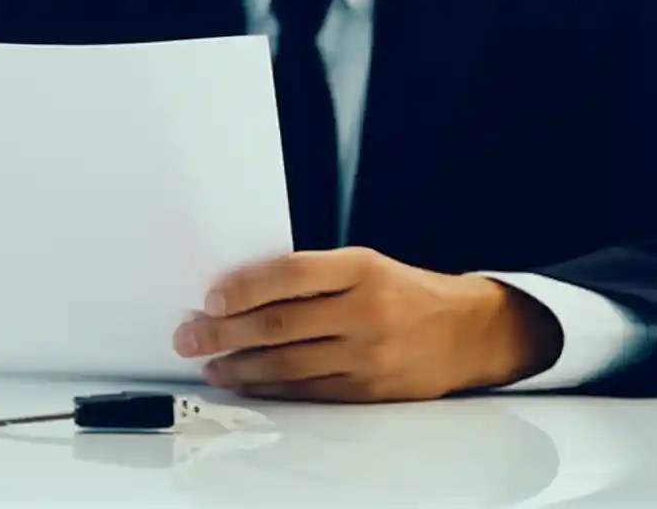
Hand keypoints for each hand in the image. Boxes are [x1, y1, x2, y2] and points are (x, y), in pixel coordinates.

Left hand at [173, 248, 561, 401]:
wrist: (467, 331)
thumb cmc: (408, 293)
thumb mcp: (367, 265)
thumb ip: (314, 276)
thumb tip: (245, 292)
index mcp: (361, 269)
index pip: (289, 273)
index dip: (244, 286)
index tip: (210, 297)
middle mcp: (364, 311)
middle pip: (279, 323)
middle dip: (223, 332)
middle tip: (189, 335)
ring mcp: (367, 355)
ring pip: (287, 364)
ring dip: (239, 366)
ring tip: (211, 363)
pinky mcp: (368, 391)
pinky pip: (307, 392)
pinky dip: (271, 389)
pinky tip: (247, 383)